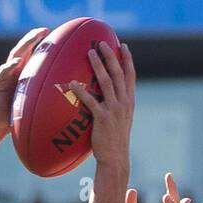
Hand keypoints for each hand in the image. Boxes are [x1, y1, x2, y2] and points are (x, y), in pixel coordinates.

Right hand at [0, 28, 48, 140]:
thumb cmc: (12, 117)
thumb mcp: (30, 105)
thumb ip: (41, 98)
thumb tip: (63, 99)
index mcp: (20, 74)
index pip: (30, 54)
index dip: (39, 43)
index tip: (51, 34)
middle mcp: (12, 71)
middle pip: (23, 50)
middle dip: (32, 38)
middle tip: (44, 30)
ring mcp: (4, 76)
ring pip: (14, 57)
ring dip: (23, 46)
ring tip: (32, 38)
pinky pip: (3, 72)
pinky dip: (9, 66)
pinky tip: (16, 62)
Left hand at [66, 41, 134, 169]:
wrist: (116, 159)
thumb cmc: (114, 142)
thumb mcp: (120, 122)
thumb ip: (116, 107)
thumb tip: (105, 98)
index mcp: (129, 103)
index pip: (130, 76)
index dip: (128, 60)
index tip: (123, 46)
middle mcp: (124, 103)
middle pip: (118, 74)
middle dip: (111, 56)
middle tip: (102, 43)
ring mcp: (114, 110)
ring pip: (107, 82)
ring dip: (98, 65)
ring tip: (89, 52)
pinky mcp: (103, 119)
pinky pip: (91, 101)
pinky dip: (81, 91)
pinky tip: (72, 83)